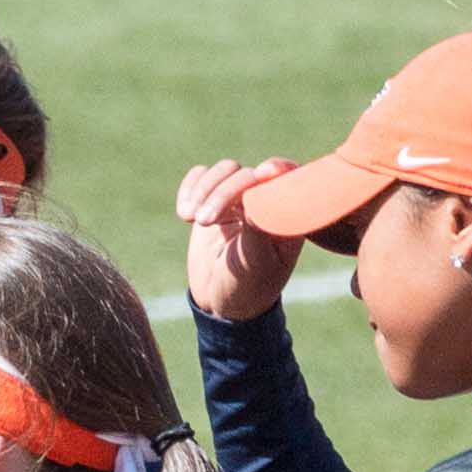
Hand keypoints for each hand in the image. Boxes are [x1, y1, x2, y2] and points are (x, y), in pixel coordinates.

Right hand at [178, 159, 304, 323]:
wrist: (222, 303)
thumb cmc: (248, 287)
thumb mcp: (255, 264)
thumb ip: (256, 229)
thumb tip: (251, 198)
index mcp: (287, 213)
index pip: (287, 177)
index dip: (276, 168)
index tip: (263, 173)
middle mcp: (265, 200)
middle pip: (246, 174)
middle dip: (223, 193)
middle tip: (204, 221)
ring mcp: (238, 198)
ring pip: (224, 170)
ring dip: (204, 189)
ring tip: (190, 217)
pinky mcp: (213, 200)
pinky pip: (201, 176)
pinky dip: (189, 188)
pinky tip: (184, 213)